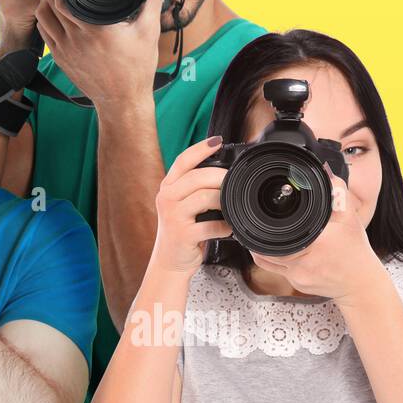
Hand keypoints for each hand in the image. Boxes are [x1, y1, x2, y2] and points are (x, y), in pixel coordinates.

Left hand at [35, 0, 165, 107]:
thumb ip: (151, 0)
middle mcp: (76, 38)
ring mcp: (64, 49)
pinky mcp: (59, 58)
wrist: (122, 101)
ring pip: (42, 17)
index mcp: (96, 29)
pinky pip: (44, 32)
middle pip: (50, 3)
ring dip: (46, 1)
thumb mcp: (149, 32)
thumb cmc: (136, 69)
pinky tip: (55, 13)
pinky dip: (45, 18)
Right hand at [150, 135, 231, 274]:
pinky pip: (211, 225)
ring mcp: (173, 216)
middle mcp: (167, 197)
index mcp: (168, 187)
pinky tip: (229, 229)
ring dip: (225, 201)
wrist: (169, 261)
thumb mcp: (182, 204)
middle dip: (221, 177)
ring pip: (205, 198)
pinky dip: (225, 227)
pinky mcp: (182, 234)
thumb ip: (195, 188)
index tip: (217, 141)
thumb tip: (225, 173)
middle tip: (235, 183)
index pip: (183, 161)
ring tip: (232, 206)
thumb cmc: (182, 230)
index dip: (200, 149)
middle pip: (198, 177)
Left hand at [248, 170, 385, 302]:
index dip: (266, 225)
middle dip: (259, 234)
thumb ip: (337, 192)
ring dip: (260, 247)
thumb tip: (325, 171)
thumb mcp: (349, 218)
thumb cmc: (355, 250)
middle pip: (267, 248)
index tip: (260, 214)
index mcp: (317, 244)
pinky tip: (270, 248)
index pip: (280, 234)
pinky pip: (274, 270)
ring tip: (260, 233)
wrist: (361, 283)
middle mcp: (304, 262)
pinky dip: (269, 258)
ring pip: (266, 261)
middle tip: (256, 221)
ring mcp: (298, 276)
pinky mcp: (296, 284)